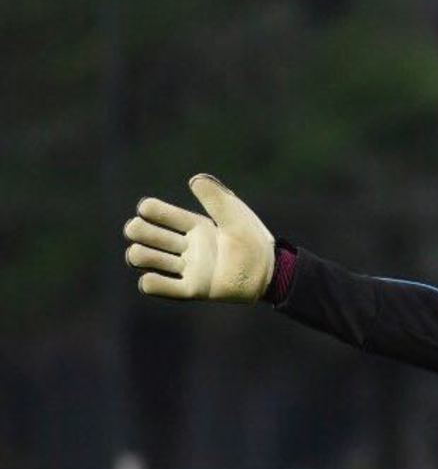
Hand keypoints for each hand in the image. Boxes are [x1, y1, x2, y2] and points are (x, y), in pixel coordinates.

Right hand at [123, 174, 274, 302]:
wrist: (269, 272)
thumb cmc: (254, 240)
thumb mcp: (235, 214)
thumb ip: (215, 198)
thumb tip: (194, 180)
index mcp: (195, 226)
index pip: (159, 214)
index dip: (148, 209)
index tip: (147, 209)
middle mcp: (188, 247)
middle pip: (148, 235)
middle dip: (137, 230)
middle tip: (138, 231)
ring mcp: (190, 268)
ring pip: (149, 259)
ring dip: (139, 255)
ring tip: (139, 254)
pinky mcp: (195, 288)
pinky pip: (164, 288)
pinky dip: (151, 284)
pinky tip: (149, 279)